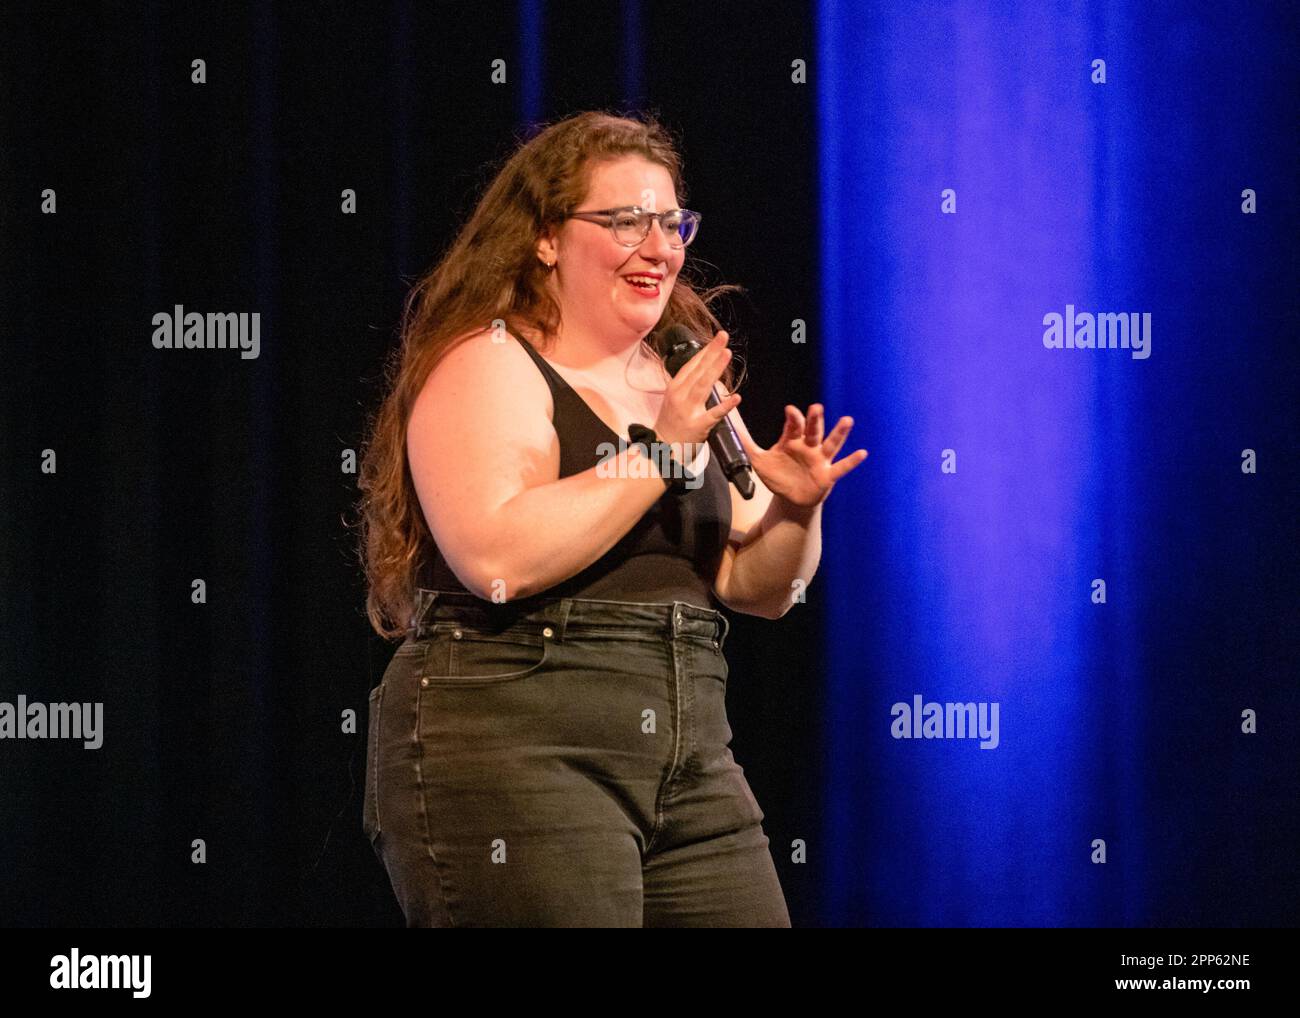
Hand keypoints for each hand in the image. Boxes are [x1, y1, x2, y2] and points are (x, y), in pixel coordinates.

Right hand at [651, 330, 740, 449]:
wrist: (661, 448)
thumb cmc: (671, 421)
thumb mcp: (675, 397)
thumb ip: (688, 382)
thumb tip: (705, 364)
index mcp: (675, 387)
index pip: (691, 365)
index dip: (705, 351)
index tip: (717, 339)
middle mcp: (680, 396)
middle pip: (698, 370)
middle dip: (712, 352)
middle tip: (724, 337)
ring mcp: (688, 410)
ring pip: (703, 385)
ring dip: (716, 368)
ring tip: (727, 354)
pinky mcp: (697, 426)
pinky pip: (713, 415)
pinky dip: (725, 406)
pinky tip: (736, 398)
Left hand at [737, 404, 866, 507]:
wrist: (790, 498)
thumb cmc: (778, 476)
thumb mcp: (759, 461)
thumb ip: (747, 444)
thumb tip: (730, 426)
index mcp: (792, 441)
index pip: (794, 426)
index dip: (793, 418)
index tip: (789, 411)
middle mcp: (808, 447)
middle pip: (813, 430)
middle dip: (814, 420)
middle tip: (816, 407)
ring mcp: (820, 460)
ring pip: (830, 444)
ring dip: (839, 433)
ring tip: (847, 421)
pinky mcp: (828, 475)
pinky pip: (841, 467)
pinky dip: (852, 461)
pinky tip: (862, 452)